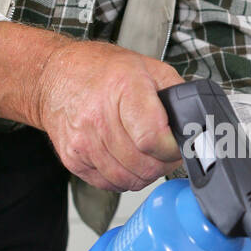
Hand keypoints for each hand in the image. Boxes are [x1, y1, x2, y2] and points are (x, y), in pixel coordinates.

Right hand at [32, 39, 184, 190]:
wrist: (53, 77)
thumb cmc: (100, 70)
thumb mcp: (147, 67)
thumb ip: (176, 93)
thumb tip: (196, 121)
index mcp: (123, 89)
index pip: (153, 138)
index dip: (172, 148)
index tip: (177, 144)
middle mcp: (98, 117)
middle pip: (143, 164)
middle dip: (163, 163)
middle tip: (165, 152)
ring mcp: (82, 141)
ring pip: (128, 179)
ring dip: (144, 173)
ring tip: (146, 155)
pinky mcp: (73, 158)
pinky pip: (108, 183)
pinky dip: (123, 177)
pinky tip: (125, 159)